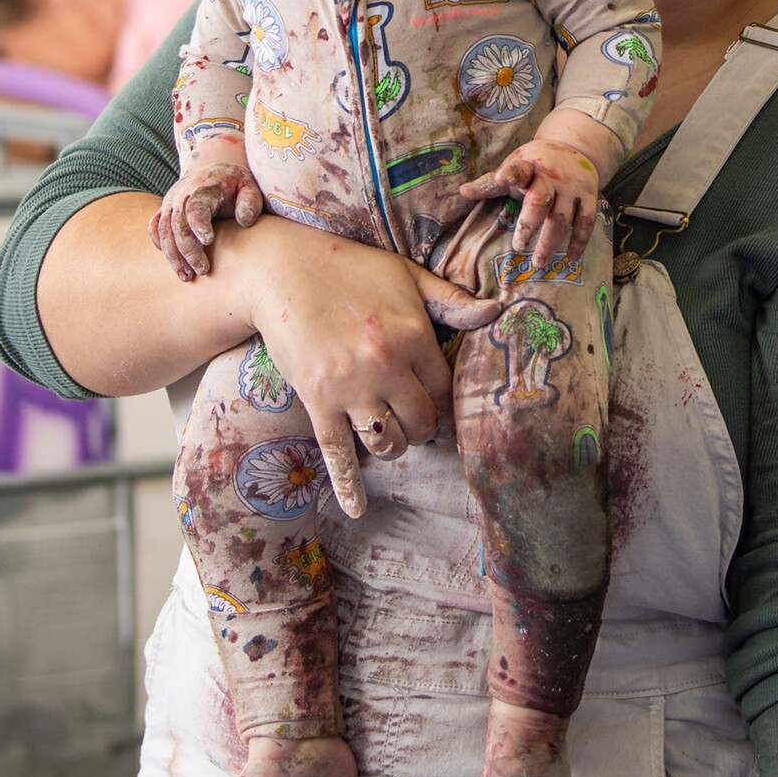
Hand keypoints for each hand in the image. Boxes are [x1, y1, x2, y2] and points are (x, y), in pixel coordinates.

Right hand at [152, 150, 262, 280]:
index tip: (208, 241)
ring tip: (187, 276)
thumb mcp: (249, 187)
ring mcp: (171, 203)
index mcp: (203, 188)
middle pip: (178, 224)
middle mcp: (182, 195)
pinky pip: (155, 228)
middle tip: (202, 270)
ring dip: (173, 255)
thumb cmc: (234, 183)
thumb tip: (244, 222)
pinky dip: (161, 245)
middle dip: (188, 250)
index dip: (199, 224)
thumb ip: (250, 203)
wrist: (214, 169)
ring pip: (164, 230)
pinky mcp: (165, 210)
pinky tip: (174, 263)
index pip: (196, 207)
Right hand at [236, 227, 465, 517]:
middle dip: (423, 428)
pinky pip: (338, 452)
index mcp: (413, 334)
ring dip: (396, 446)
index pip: (445, 390)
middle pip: (421, 422)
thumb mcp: (406, 275)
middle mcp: (386, 365)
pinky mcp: (318, 400)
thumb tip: (497, 311)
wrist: (281, 271)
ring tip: (393, 436)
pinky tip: (356, 508)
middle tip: (416, 424)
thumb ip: (451, 300)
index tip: (440, 409)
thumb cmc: (348, 268)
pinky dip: (348, 485)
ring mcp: (351, 387)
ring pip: (389, 441)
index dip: (445, 404)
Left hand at [458, 137, 600, 264]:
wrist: (575, 146)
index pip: (519, 170)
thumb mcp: (515, 165)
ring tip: (539, 262)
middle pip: (540, 201)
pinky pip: (586, 221)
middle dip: (530, 224)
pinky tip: (571, 258)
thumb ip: (491, 182)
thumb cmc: (537, 162)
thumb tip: (462, 192)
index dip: (511, 174)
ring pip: (562, 217)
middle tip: (518, 246)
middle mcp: (552, 176)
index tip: (501, 179)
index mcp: (529, 166)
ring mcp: (572, 187)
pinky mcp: (589, 196)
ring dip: (551, 241)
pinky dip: (579, 241)